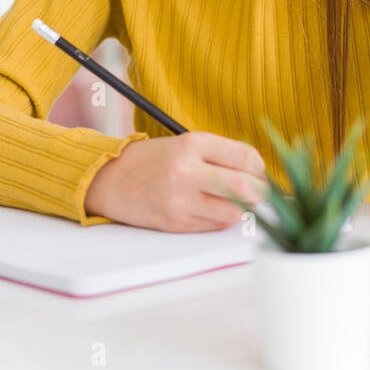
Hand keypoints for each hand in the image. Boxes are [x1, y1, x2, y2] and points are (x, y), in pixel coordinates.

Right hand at [84, 132, 269, 231]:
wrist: (109, 179)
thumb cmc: (152, 160)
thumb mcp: (185, 144)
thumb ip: (219, 155)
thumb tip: (258, 175)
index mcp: (192, 144)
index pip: (246, 157)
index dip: (259, 168)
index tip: (257, 171)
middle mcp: (187, 171)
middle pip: (246, 187)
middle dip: (260, 192)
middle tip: (258, 192)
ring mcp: (181, 200)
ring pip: (234, 211)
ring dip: (242, 209)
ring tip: (235, 201)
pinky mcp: (175, 222)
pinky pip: (214, 225)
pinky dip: (221, 219)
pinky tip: (212, 209)